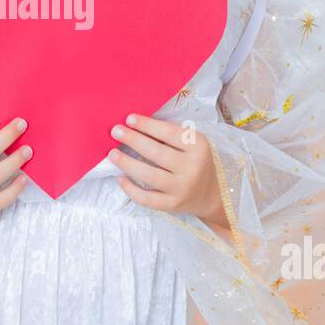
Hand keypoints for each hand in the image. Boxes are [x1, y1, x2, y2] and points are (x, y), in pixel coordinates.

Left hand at [108, 113, 228, 236]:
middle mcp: (192, 168)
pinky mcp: (173, 205)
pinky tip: (120, 178)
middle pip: (157, 152)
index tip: (129, 119)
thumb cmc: (196, 162)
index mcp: (199, 147)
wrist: (212, 194)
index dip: (147, 125)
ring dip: (127, 163)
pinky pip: (147, 199)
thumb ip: (171, 136)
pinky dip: (131, 189)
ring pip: (149, 175)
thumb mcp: (192, 145)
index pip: (169, 133)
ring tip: (112, 154)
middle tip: (115, 131)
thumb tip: (137, 126)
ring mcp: (182, 188)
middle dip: (133, 140)